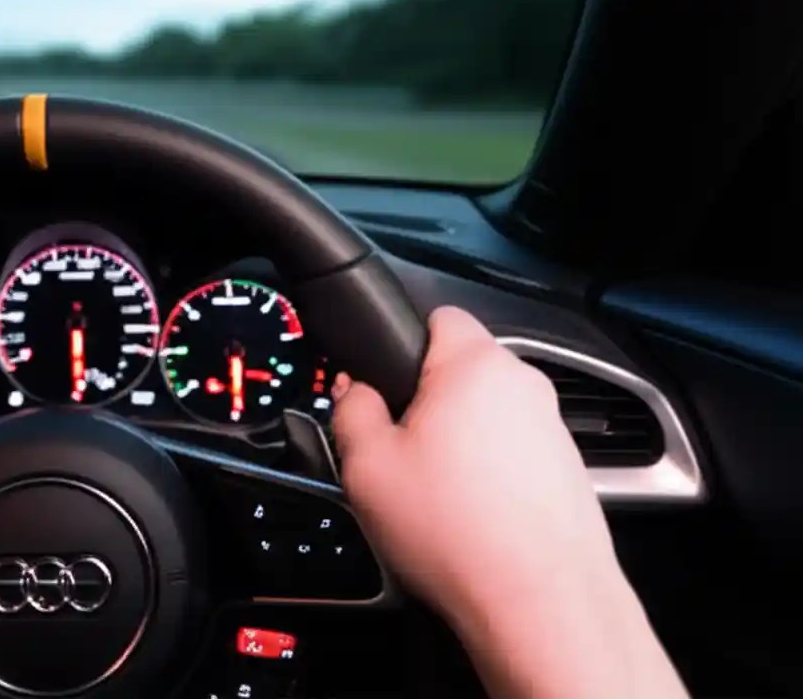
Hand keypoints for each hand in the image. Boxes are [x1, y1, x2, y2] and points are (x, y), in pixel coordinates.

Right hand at [333, 306, 685, 697]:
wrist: (539, 602)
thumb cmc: (458, 532)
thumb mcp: (366, 466)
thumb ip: (350, 411)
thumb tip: (355, 394)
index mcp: (474, 365)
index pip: (435, 315)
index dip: (398, 349)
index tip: (380, 391)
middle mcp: (523, 385)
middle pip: (458, 372)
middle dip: (425, 405)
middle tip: (395, 456)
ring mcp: (551, 429)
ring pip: (485, 419)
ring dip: (458, 445)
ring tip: (432, 499)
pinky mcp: (567, 472)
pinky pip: (512, 458)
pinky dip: (489, 479)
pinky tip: (467, 520)